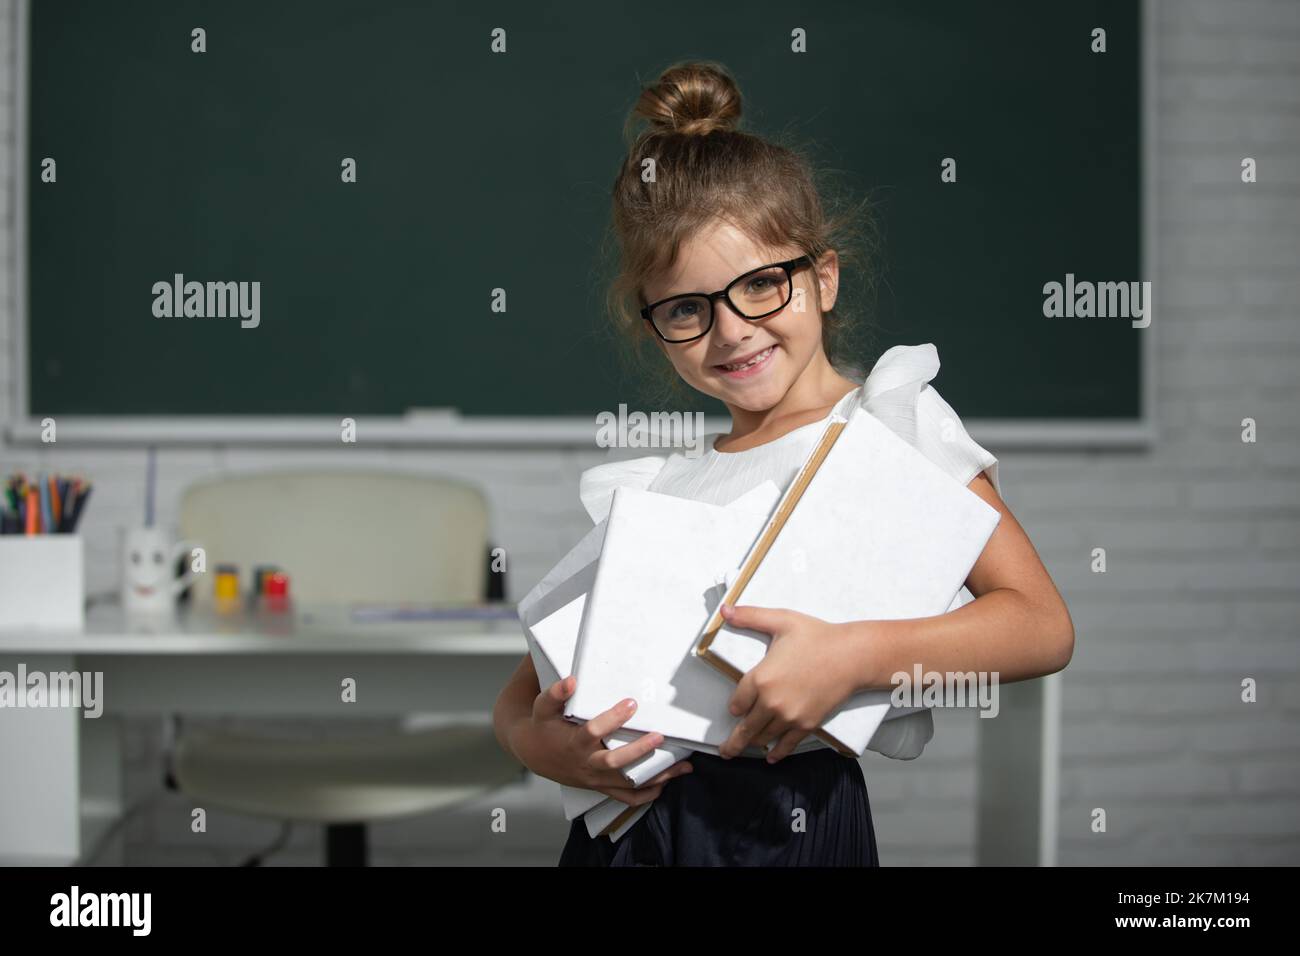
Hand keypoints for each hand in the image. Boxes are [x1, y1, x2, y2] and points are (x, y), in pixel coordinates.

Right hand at [510, 675, 691, 806]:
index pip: (593, 731)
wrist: (535, 754)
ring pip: (627, 782)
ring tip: (682, 766)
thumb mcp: (543, 707)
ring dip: (655, 776)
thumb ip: (555, 694)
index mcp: (573, 742)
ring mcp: (595, 778)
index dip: (612, 718)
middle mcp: (586, 763)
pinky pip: (626, 797)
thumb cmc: (544, 726)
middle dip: (638, 750)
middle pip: (614, 762)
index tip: (632, 703)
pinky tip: (666, 784)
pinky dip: (646, 795)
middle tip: (660, 736)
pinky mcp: (601, 786)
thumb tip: (571, 680)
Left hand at [716, 603, 859, 762]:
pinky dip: (777, 753)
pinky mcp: (807, 724)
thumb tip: (725, 610)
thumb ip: (750, 617)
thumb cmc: (817, 636)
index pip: (737, 703)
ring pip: (764, 737)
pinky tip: (771, 757)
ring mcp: (790, 716)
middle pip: (745, 728)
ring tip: (743, 750)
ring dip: (752, 745)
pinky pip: (787, 744)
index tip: (735, 709)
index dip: (734, 707)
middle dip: (733, 742)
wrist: (851, 656)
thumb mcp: (781, 621)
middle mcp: (772, 702)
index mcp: (761, 678)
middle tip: (725, 751)